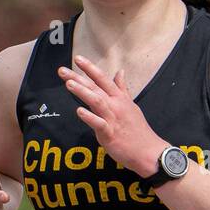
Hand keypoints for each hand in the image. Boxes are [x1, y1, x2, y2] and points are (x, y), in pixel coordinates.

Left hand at [57, 56, 165, 177]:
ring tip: (69, 84)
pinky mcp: (110, 134)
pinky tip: (79, 111)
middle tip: (62, 70)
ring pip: (96, 101)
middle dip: (78, 78)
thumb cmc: (137, 129)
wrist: (148, 151)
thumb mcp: (130, 105)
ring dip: (82, 92)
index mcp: (119, 98)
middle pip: (95, 88)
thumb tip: (120, 72)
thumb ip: (122, 89)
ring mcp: (113, 119)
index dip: (90, 68)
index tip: (77, 58)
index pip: (103, 79)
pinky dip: (89, 117)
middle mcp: (115, 105)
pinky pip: (99, 124)